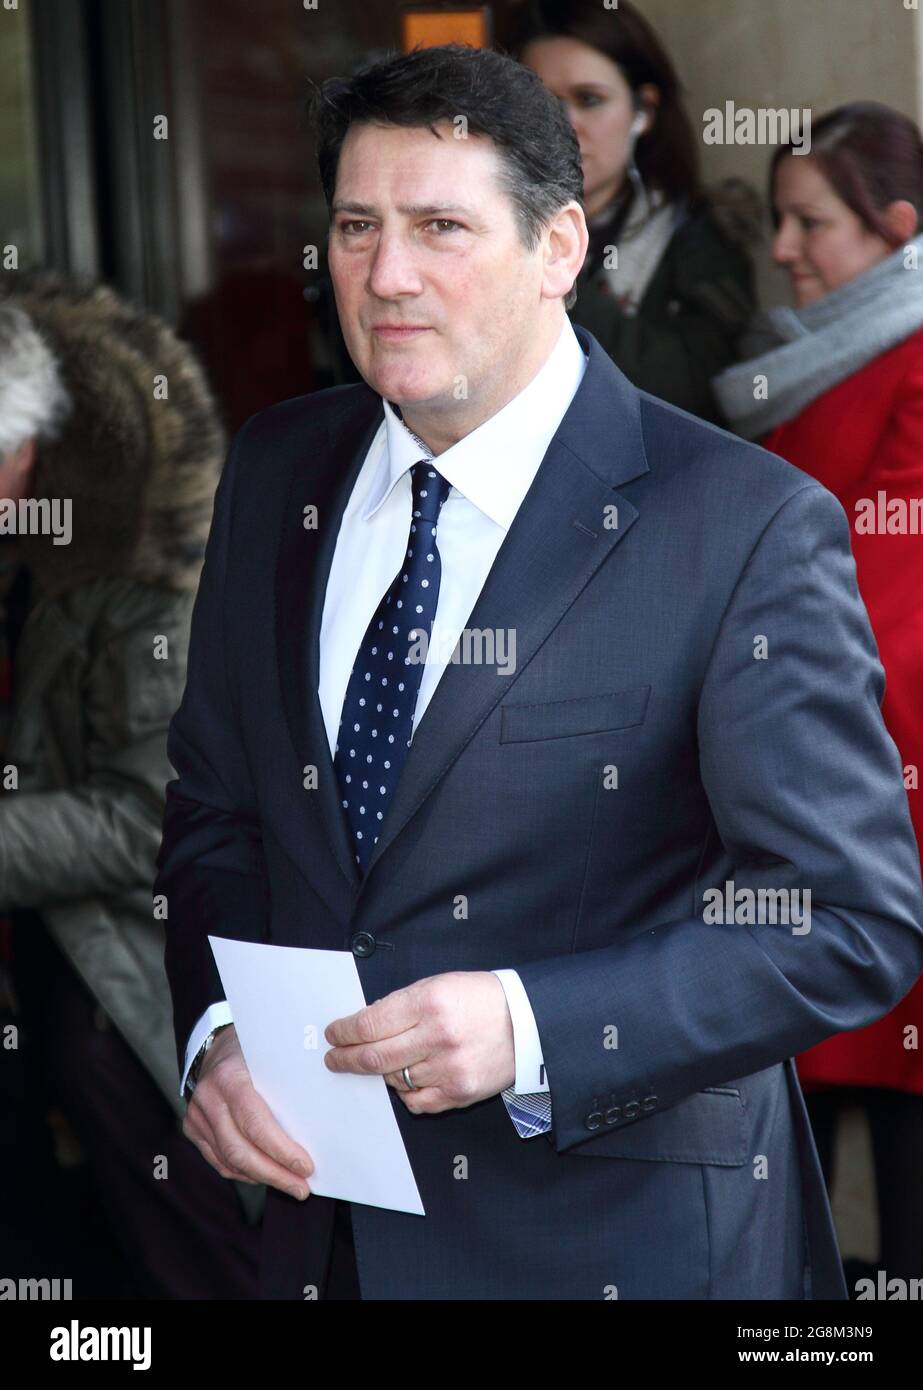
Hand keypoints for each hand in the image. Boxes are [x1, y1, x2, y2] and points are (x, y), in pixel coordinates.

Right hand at [182, 1025, 314, 1199]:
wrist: (216, 1045)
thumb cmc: (253, 1050)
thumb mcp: (272, 1054)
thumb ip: (290, 1080)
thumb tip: (326, 1114)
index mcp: (230, 1077)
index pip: (255, 1123)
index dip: (281, 1150)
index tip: (306, 1167)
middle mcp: (209, 1098)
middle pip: (241, 1150)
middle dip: (275, 1173)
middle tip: (302, 1187)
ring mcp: (197, 1116)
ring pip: (230, 1161)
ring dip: (263, 1177)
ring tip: (291, 1184)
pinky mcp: (193, 1129)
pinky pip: (220, 1162)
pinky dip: (245, 1173)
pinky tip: (266, 1175)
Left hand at [323, 971, 515, 1112]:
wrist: (528, 1022)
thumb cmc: (481, 999)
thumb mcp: (439, 985)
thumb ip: (402, 1005)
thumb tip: (365, 1025)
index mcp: (429, 1003)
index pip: (370, 1023)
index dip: (345, 1031)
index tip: (335, 1034)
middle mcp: (437, 1037)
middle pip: (374, 1057)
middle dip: (346, 1058)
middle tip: (334, 1058)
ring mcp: (448, 1069)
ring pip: (393, 1079)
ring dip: (381, 1072)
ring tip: (383, 1061)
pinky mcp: (458, 1093)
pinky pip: (415, 1102)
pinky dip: (404, 1092)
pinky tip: (406, 1078)